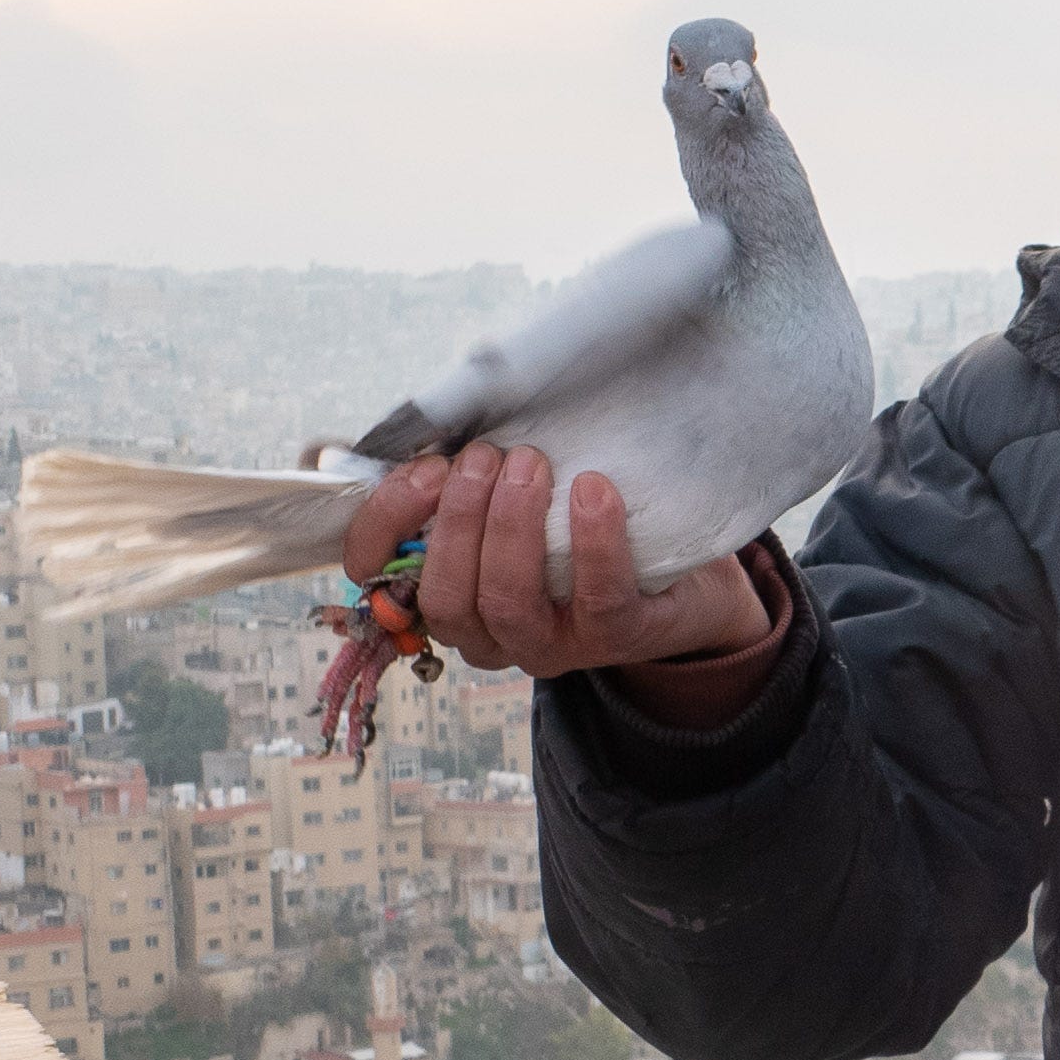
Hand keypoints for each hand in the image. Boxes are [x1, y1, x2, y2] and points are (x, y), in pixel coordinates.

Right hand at [339, 445, 772, 676]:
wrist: (682, 575)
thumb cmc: (580, 528)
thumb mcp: (517, 496)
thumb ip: (475, 471)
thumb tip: (446, 414)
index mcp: (450, 592)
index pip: (377, 576)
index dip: (383, 524)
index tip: (424, 467)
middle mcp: (490, 632)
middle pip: (444, 597)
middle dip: (459, 518)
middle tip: (487, 456)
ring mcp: (551, 644)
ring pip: (507, 603)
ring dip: (512, 526)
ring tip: (531, 465)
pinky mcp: (617, 638)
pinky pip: (597, 598)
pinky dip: (593, 540)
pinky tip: (595, 490)